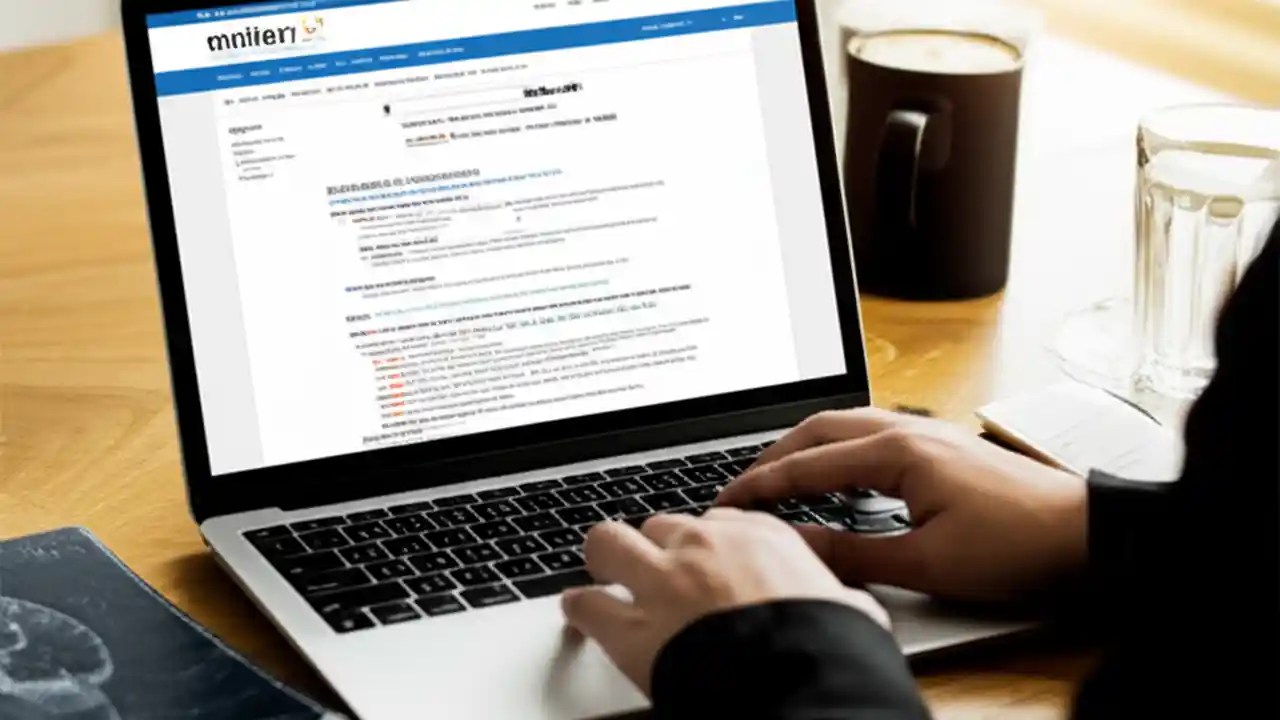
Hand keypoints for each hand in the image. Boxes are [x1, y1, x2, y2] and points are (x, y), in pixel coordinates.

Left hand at [561, 510, 887, 694]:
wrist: (797, 684)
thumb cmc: (828, 649)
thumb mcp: (850, 608)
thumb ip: (833, 593)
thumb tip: (851, 605)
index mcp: (760, 536)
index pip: (718, 521)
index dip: (708, 546)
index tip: (708, 563)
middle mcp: (705, 544)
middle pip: (661, 526)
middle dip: (657, 550)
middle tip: (659, 576)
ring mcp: (662, 580)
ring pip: (608, 542)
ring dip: (606, 561)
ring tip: (605, 578)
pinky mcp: (629, 625)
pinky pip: (584, 602)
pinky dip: (580, 610)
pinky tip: (580, 617)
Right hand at [716, 409, 1088, 602]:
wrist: (1086, 533)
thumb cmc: (1016, 545)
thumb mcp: (926, 561)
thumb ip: (852, 552)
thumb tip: (795, 547)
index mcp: (897, 451)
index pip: (807, 465)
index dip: (760, 486)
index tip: (727, 504)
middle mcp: (908, 429)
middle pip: (819, 429)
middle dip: (772, 456)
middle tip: (740, 487)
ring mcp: (927, 432)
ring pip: (845, 425)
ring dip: (804, 447)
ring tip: (776, 475)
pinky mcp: (942, 445)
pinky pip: (871, 432)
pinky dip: (837, 448)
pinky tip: (837, 472)